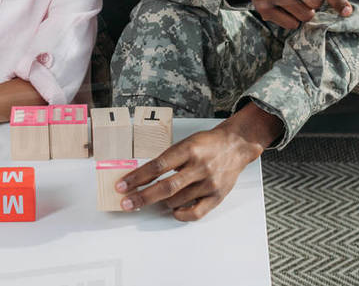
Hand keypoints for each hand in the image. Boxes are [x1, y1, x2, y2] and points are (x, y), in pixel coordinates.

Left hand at [114, 124, 262, 220]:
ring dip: (161, 202)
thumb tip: (142, 177)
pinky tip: (173, 209)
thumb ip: (168, 159)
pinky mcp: (217, 196)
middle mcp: (199, 166)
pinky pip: (195, 213)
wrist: (236, 145)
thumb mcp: (185, 143)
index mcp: (188, 149)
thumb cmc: (207, 143)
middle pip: (165, 187)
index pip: (157, 166)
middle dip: (142, 197)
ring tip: (157, 197)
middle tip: (126, 203)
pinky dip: (180, 214)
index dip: (137, 178)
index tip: (122, 186)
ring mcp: (209, 183)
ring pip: (176, 201)